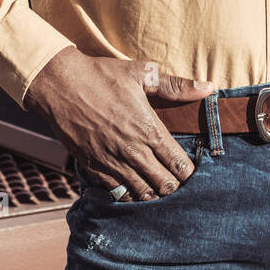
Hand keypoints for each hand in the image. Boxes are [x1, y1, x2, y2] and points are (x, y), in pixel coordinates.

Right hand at [24, 47, 213, 201]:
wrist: (60, 84)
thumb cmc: (102, 76)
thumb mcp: (142, 73)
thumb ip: (177, 86)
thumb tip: (209, 87)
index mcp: (148, 128)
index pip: (179, 163)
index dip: (189, 172)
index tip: (192, 170)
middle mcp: (132, 151)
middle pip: (164, 184)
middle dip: (175, 185)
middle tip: (178, 180)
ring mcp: (111, 162)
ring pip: (142, 194)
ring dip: (154, 194)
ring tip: (160, 188)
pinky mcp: (92, 168)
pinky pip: (117, 194)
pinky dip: (130, 196)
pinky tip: (135, 189)